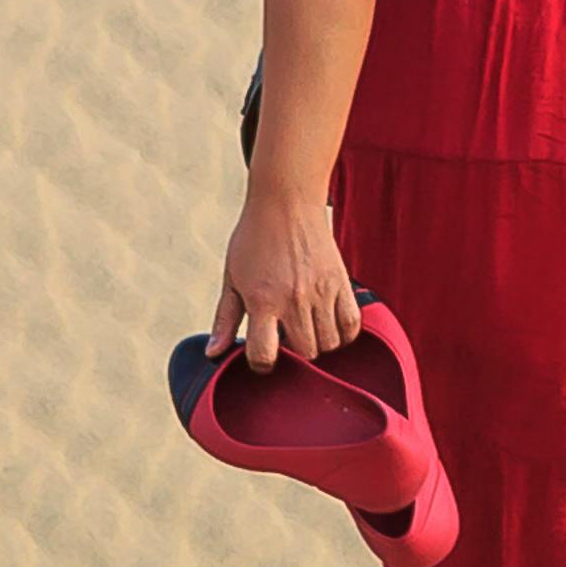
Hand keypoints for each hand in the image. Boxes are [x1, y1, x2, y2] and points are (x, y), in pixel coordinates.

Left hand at [212, 193, 361, 367]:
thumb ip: (224, 319)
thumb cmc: (254, 238)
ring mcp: (321, 292)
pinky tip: (327, 323)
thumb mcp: (231, 277)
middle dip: (293, 353)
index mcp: (262, 300)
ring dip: (318, 343)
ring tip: (305, 327)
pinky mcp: (341, 283)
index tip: (261, 356)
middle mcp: (294, 300)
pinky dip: (342, 333)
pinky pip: (351, 325)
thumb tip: (214, 354)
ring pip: (329, 344)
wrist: (285, 201)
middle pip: (304, 353)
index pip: (264, 355)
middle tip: (285, 336)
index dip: (261, 364)